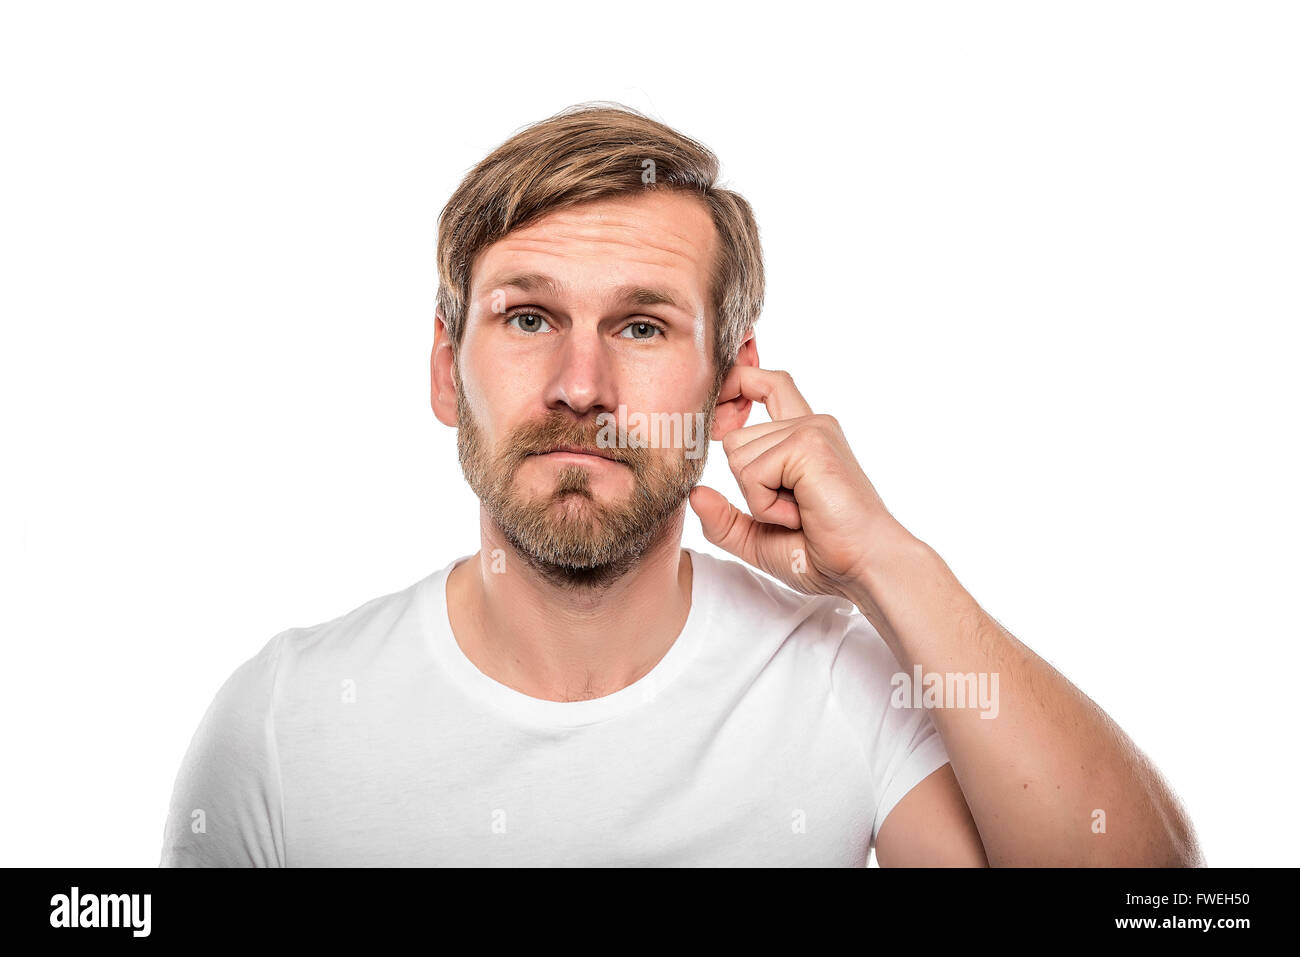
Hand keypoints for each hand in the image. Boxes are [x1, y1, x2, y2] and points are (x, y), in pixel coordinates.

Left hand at [689, 366, 911, 601]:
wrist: (866, 568)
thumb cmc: (823, 554)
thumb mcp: (758, 538)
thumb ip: (724, 519)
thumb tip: (693, 494)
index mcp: (804, 436)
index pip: (766, 383)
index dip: (735, 385)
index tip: (721, 421)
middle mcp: (809, 424)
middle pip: (734, 439)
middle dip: (747, 486)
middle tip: (791, 510)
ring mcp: (810, 430)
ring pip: (737, 456)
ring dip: (758, 499)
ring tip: (799, 513)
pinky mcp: (808, 443)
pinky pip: (751, 472)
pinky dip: (765, 505)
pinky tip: (800, 514)